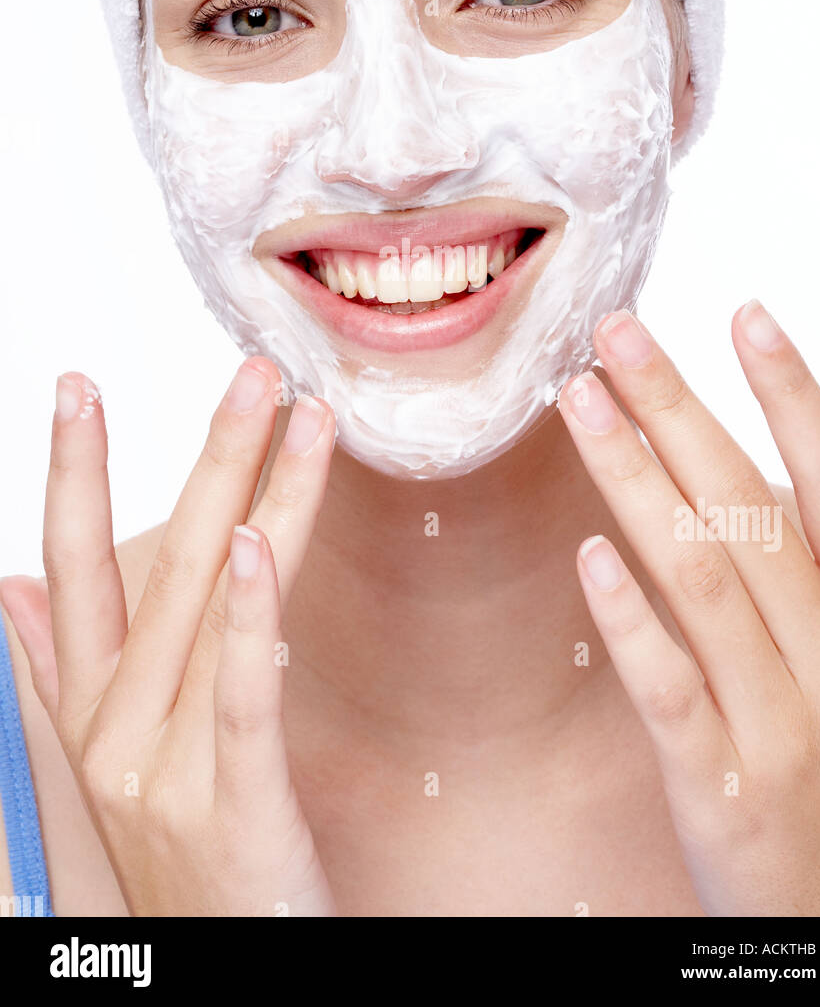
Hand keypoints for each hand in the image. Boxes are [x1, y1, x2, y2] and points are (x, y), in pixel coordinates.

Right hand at [1, 358, 336, 916]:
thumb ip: (60, 671)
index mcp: (89, 710)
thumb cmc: (183, 861)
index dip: (72, 472)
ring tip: (295, 416)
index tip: (79, 387)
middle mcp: (114, 729)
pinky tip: (254, 540)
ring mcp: (165, 768)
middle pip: (159, 563)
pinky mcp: (231, 803)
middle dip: (205, 455)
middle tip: (250, 370)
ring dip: (254, 496)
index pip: (67, 565)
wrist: (218, 977)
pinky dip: (246, 612)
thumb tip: (14, 590)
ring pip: (209, 602)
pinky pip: (238, 690)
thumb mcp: (108, 765)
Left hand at [558, 301, 819, 916]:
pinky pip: (674, 691)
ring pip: (705, 575)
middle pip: (751, 507)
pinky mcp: (726, 786)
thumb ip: (804, 574)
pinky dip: (633, 619)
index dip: (790, 394)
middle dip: (681, 408)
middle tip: (615, 333)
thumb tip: (741, 467)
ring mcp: (785, 722)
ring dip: (636, 478)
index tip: (742, 313)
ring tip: (580, 404)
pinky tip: (589, 556)